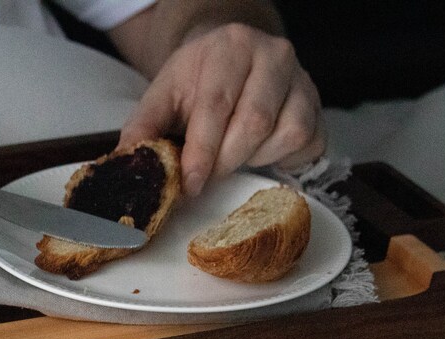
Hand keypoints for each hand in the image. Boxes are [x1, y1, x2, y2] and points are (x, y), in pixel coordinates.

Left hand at [119, 23, 324, 196]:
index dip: (202, 151)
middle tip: (205, 178)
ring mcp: (303, 79)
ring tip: (232, 155)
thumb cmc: (196, 81)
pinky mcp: (319, 106)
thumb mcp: (163, 95)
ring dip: (254, 159)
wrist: (232, 59)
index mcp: (230, 47)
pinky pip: (308, 144)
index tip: (189, 184)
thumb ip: (143, 127)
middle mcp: (274, 55)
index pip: (216, 105)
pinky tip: (259, 153)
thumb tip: (125, 161)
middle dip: (225, 161)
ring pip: (286, 134)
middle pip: (254, 123)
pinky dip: (282, 160)